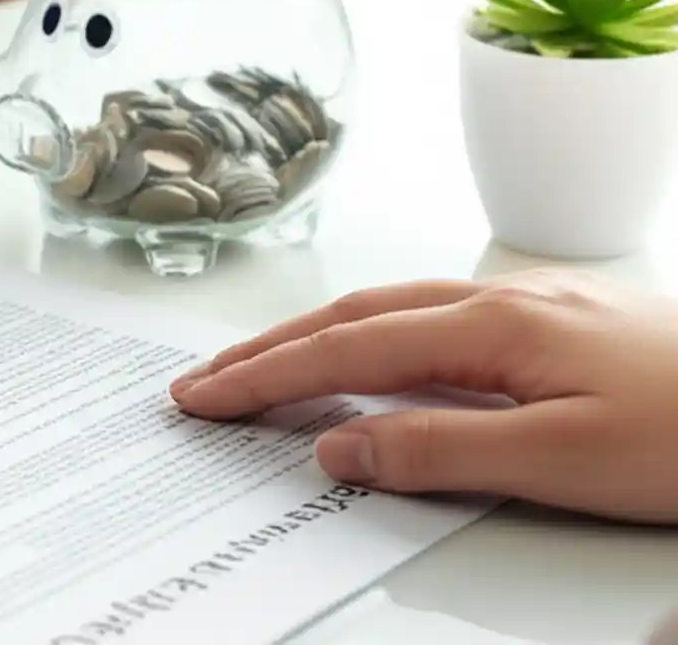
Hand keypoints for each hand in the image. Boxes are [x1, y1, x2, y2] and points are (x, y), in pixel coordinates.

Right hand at [170, 269, 677, 524]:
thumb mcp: (561, 462)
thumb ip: (440, 451)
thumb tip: (336, 452)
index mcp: (491, 328)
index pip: (345, 353)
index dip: (266, 377)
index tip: (202, 397)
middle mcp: (497, 299)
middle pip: (352, 316)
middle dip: (268, 348)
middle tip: (203, 378)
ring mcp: (524, 300)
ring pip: (387, 308)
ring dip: (312, 336)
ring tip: (260, 364)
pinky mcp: (549, 316)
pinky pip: (428, 315)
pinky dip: (367, 333)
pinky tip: (366, 349)